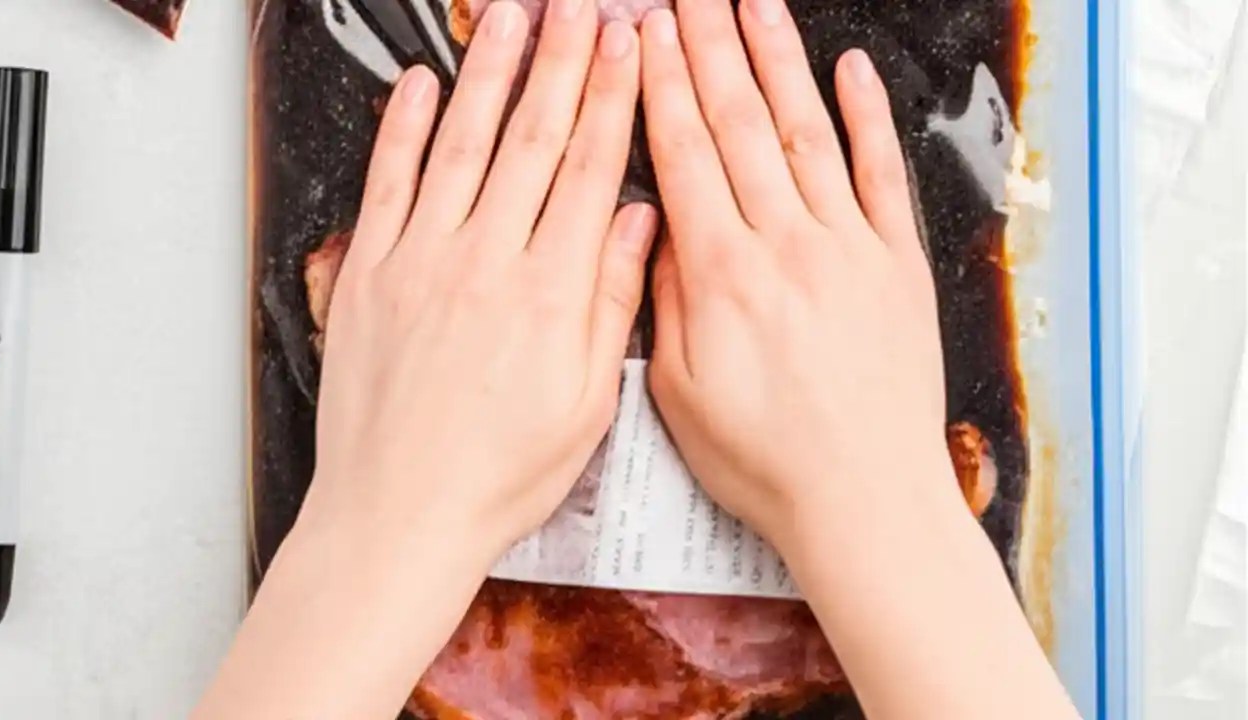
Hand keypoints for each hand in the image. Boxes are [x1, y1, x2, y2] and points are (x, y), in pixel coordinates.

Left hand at [196, 5, 651, 718]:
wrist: (398, 514)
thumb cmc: (492, 475)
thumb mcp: (585, 406)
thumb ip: (611, 305)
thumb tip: (637, 227)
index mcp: (547, 295)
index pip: (589, 170)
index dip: (612, 100)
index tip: (627, 50)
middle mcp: (483, 263)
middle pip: (531, 139)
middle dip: (560, 63)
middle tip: (579, 11)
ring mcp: (420, 262)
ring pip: (462, 144)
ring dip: (489, 73)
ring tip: (509, 19)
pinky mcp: (369, 274)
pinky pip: (388, 183)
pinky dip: (403, 129)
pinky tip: (421, 87)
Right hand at [640, 1, 951, 553]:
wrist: (865, 498)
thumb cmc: (769, 461)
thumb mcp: (680, 395)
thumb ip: (664, 303)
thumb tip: (659, 233)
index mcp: (724, 275)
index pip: (686, 154)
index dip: (661, 87)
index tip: (644, 37)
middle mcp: (787, 245)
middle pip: (741, 124)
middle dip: (708, 51)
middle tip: (689, 0)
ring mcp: (848, 247)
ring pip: (806, 132)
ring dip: (779, 62)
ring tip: (754, 7)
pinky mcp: (896, 264)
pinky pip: (881, 175)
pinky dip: (867, 119)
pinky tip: (851, 72)